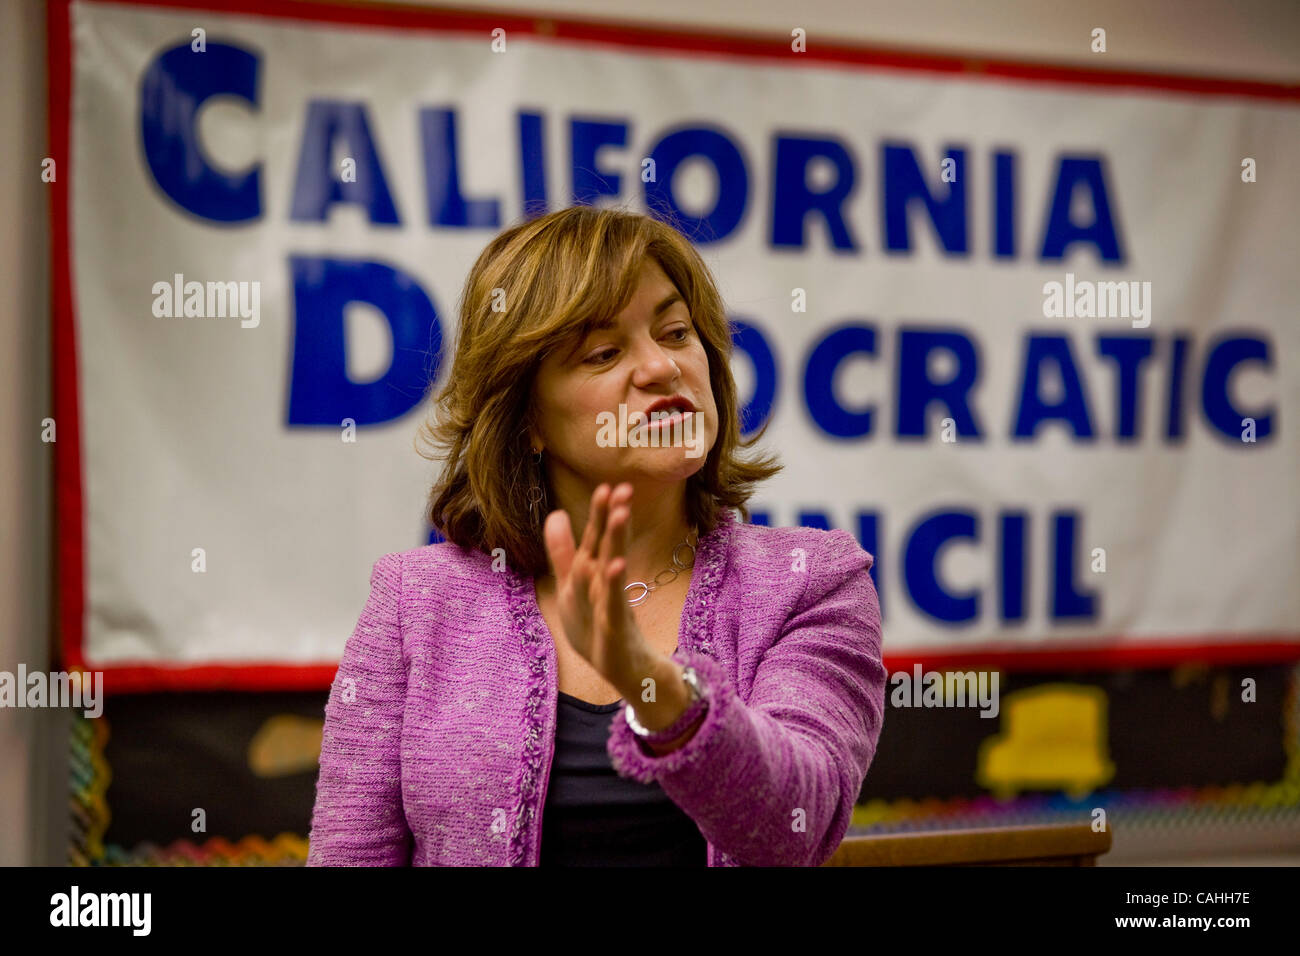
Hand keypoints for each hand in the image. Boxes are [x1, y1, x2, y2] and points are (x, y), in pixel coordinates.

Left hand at [542, 483, 655, 691]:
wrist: (622, 669)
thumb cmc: (597, 626)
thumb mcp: (573, 585)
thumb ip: (563, 552)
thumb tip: (556, 514)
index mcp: (593, 573)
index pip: (596, 538)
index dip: (600, 513)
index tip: (607, 486)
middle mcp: (604, 584)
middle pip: (607, 546)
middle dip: (613, 518)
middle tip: (624, 489)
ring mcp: (611, 604)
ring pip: (611, 568)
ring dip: (615, 541)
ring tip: (621, 514)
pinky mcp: (614, 627)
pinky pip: (613, 603)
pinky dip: (613, 584)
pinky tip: (614, 565)